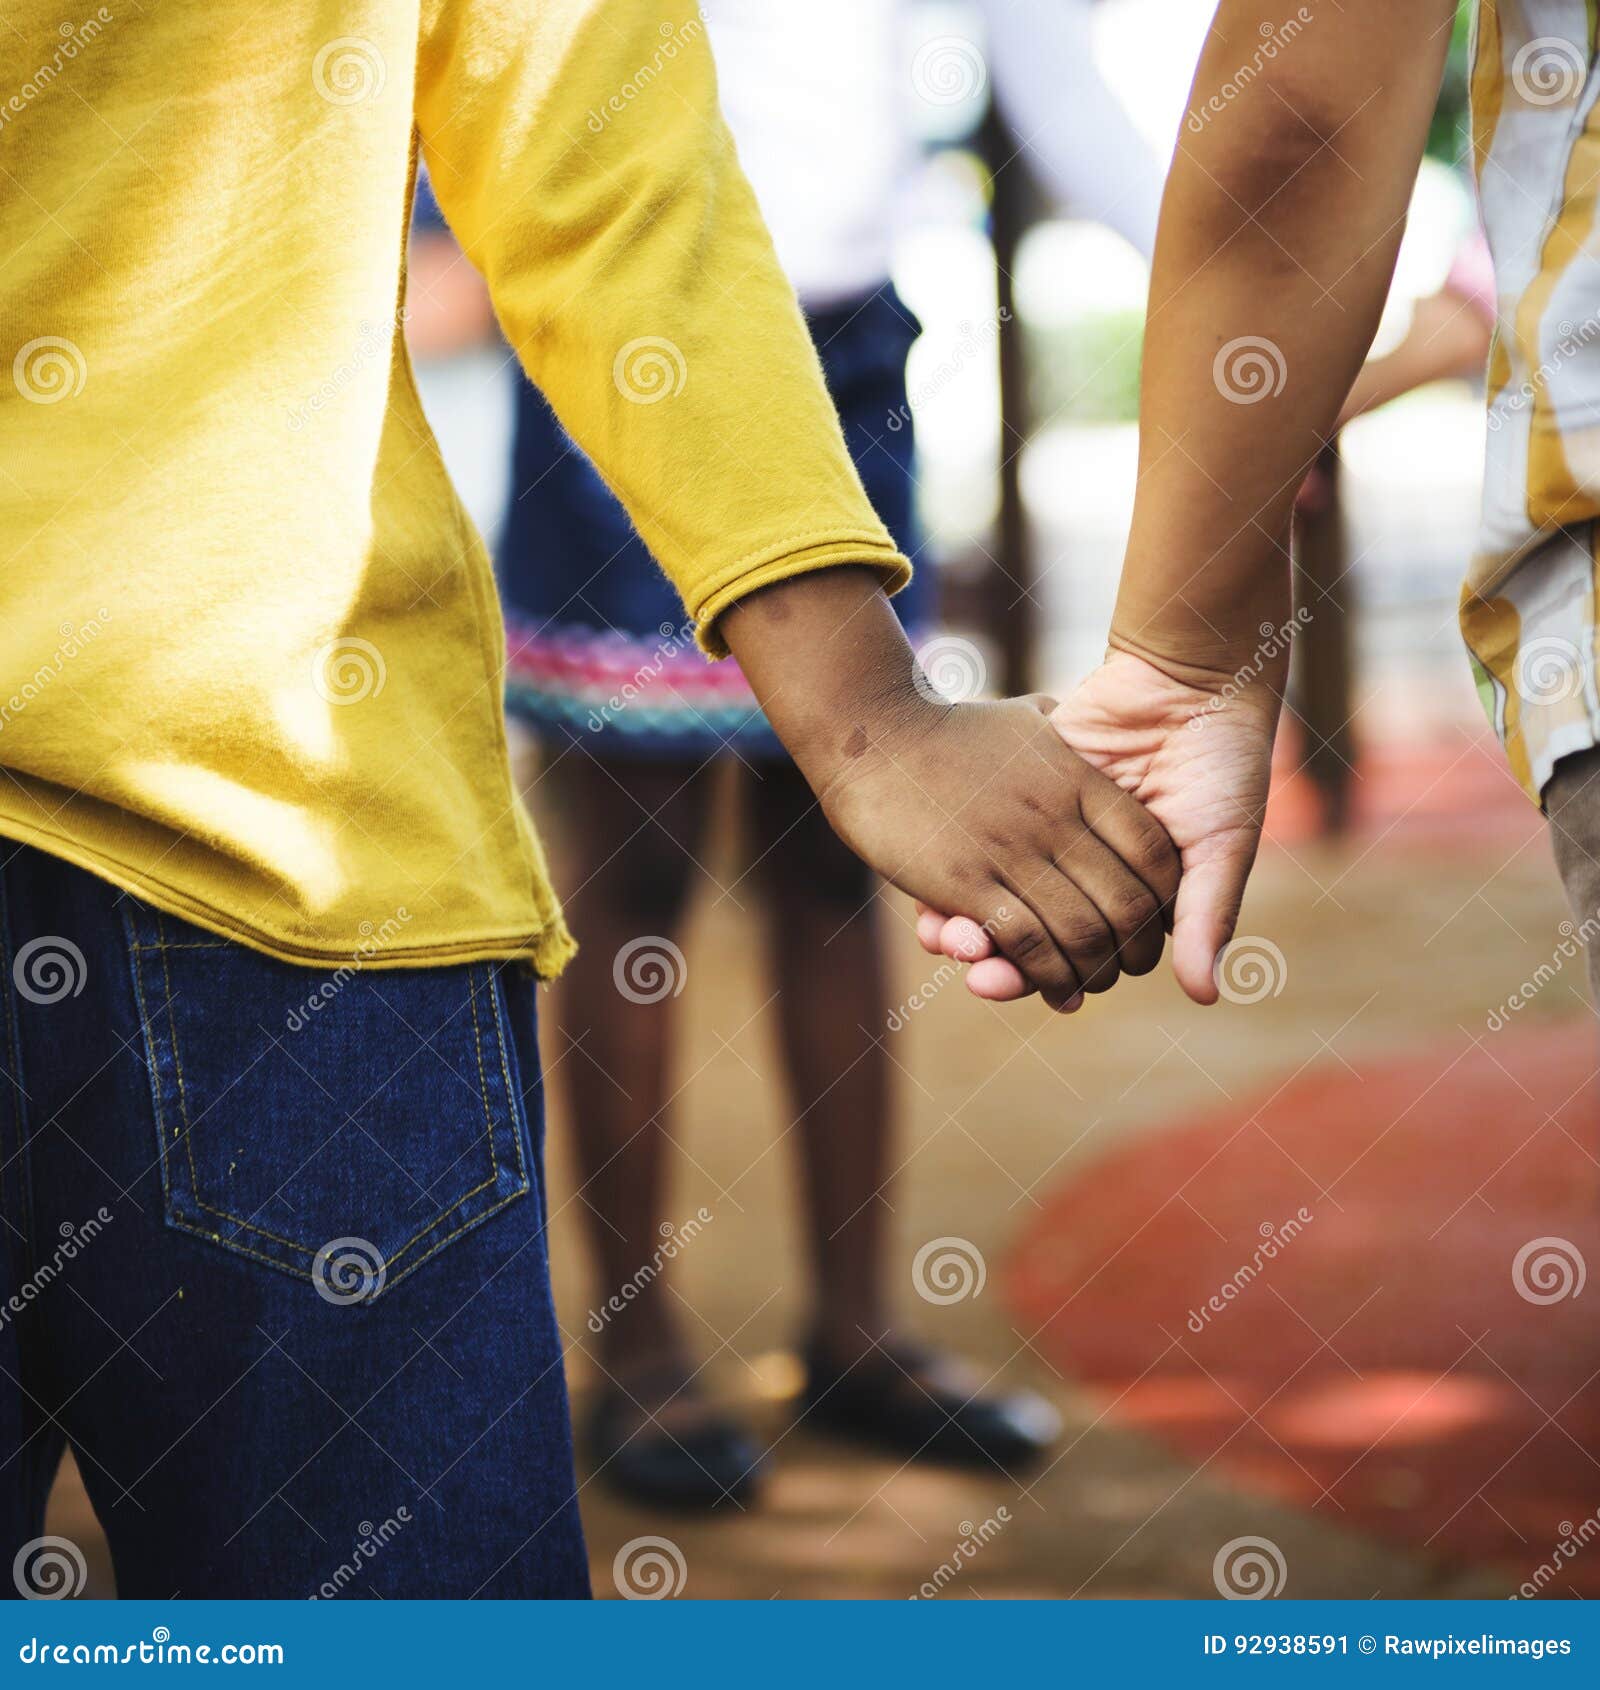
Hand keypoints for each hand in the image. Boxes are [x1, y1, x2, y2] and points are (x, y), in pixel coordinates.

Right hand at [716, 567, 1181, 1006]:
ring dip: (1096, 973)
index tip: (1160, 917)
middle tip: (1132, 966)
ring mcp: (1010, 848)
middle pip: (1129, 902)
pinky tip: (1057, 990)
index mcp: (1078, 776)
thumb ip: (1067, 730)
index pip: (1153, 849)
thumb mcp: (1025, 718)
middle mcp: (1054, 814)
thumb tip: (1094, 728)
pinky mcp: (965, 880)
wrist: (870, 733)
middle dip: (1138, 948)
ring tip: (1094, 986)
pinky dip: (1050, 978)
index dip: (1166, 895)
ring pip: (1082, 933)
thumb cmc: (947, 728)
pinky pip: (1027, 944)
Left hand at [918, 650, 1279, 1005]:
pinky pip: (982, 843)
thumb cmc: (1223, 763)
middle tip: (975, 975)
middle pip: (1032, 933)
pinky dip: (957, 871)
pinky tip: (934, 896)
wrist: (1190, 675)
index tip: (1022, 988)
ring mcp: (1051, 835)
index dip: (1049, 976)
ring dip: (971, 923)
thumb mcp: (1222, 841)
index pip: (1082, 954)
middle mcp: (1088, 874)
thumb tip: (1202, 997)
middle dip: (1000, 958)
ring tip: (947, 940)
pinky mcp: (1024, 797)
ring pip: (1000, 894)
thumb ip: (1208, 914)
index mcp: (1136, 896)